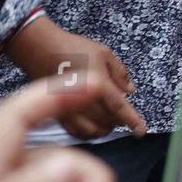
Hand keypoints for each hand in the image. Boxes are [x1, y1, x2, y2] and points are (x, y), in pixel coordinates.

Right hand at [5, 16, 145, 137]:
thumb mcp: (103, 52)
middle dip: (118, 121)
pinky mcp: (57, 113)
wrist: (40, 49)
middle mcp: (83, 100)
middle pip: (107, 121)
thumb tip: (130, 91)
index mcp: (98, 83)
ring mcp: (68, 108)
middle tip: (121, 114)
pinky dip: (88, 133)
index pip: (119, 108)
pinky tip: (93, 126)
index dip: (132, 121)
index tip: (141, 131)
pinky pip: (75, 133)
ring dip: (105, 129)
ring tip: (109, 120)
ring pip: (92, 131)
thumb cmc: (73, 48)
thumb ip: (120, 72)